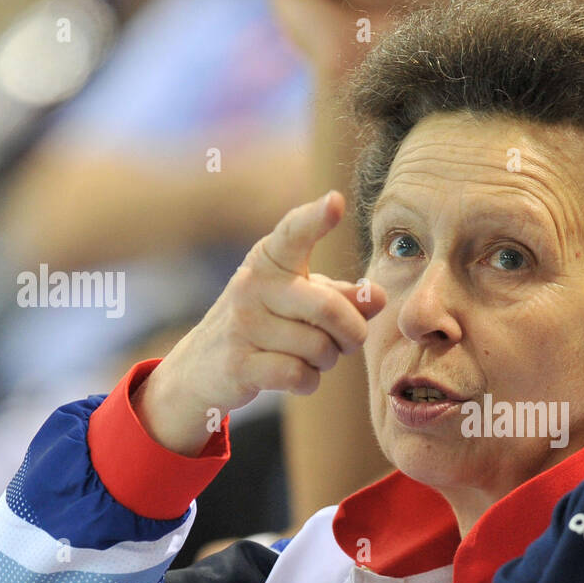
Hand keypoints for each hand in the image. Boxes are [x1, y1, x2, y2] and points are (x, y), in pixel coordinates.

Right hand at [134, 193, 385, 453]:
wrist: (203, 367)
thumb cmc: (268, 324)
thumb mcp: (302, 301)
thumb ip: (343, 296)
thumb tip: (380, 296)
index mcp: (270, 260)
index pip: (294, 234)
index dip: (316, 219)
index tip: (335, 201)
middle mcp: (252, 285)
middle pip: (330, 308)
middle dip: (353, 333)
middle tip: (347, 341)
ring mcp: (243, 324)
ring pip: (319, 348)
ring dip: (327, 361)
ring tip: (308, 356)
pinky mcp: (239, 364)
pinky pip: (300, 375)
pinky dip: (308, 381)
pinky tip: (294, 375)